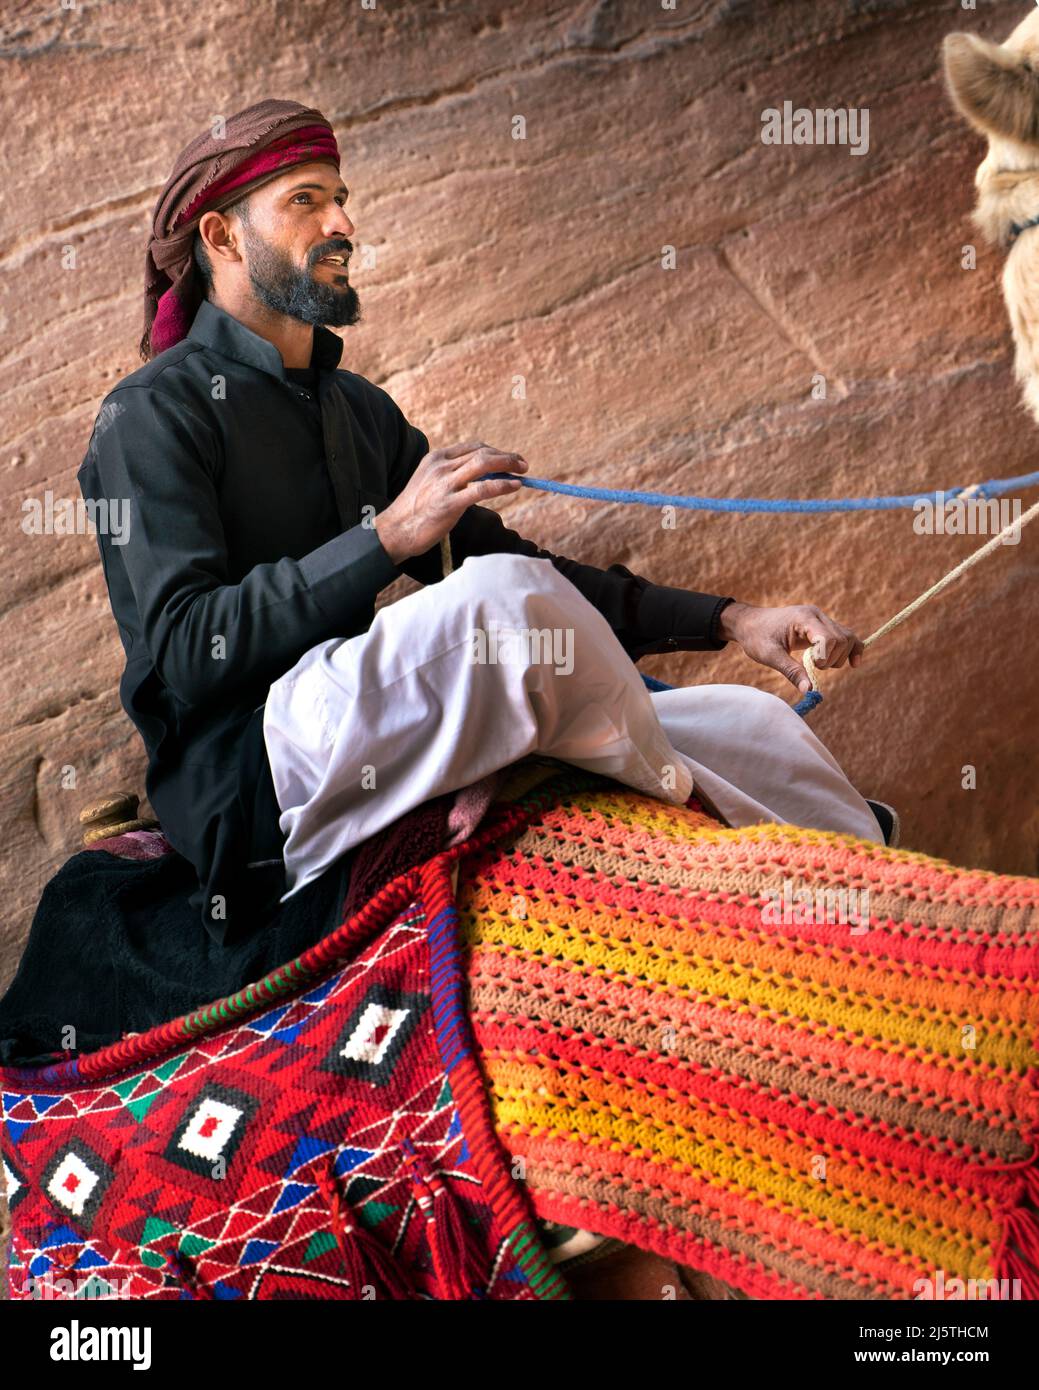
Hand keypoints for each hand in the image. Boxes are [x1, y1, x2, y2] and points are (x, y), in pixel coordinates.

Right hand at [373, 441, 526, 563]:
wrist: (396, 531)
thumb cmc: (415, 511)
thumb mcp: (430, 483)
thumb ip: (451, 475)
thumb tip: (482, 476)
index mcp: (436, 459)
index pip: (473, 447)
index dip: (496, 451)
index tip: (510, 458)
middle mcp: (441, 467)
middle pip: (482, 453)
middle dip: (506, 456)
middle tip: (523, 464)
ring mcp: (445, 484)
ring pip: (483, 465)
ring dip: (508, 465)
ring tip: (523, 472)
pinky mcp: (449, 503)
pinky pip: (482, 489)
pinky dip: (502, 485)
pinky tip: (514, 486)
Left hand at [717, 601, 864, 694]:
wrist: (749, 623)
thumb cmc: (756, 637)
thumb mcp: (770, 656)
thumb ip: (791, 671)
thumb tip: (809, 690)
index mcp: (803, 618)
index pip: (828, 637)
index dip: (825, 657)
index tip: (813, 667)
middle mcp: (816, 615)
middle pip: (841, 639)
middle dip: (832, 659)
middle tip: (812, 667)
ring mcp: (821, 619)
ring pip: (847, 638)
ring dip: (840, 657)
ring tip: (819, 665)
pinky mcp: (822, 627)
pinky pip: (845, 637)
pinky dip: (851, 650)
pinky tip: (854, 664)